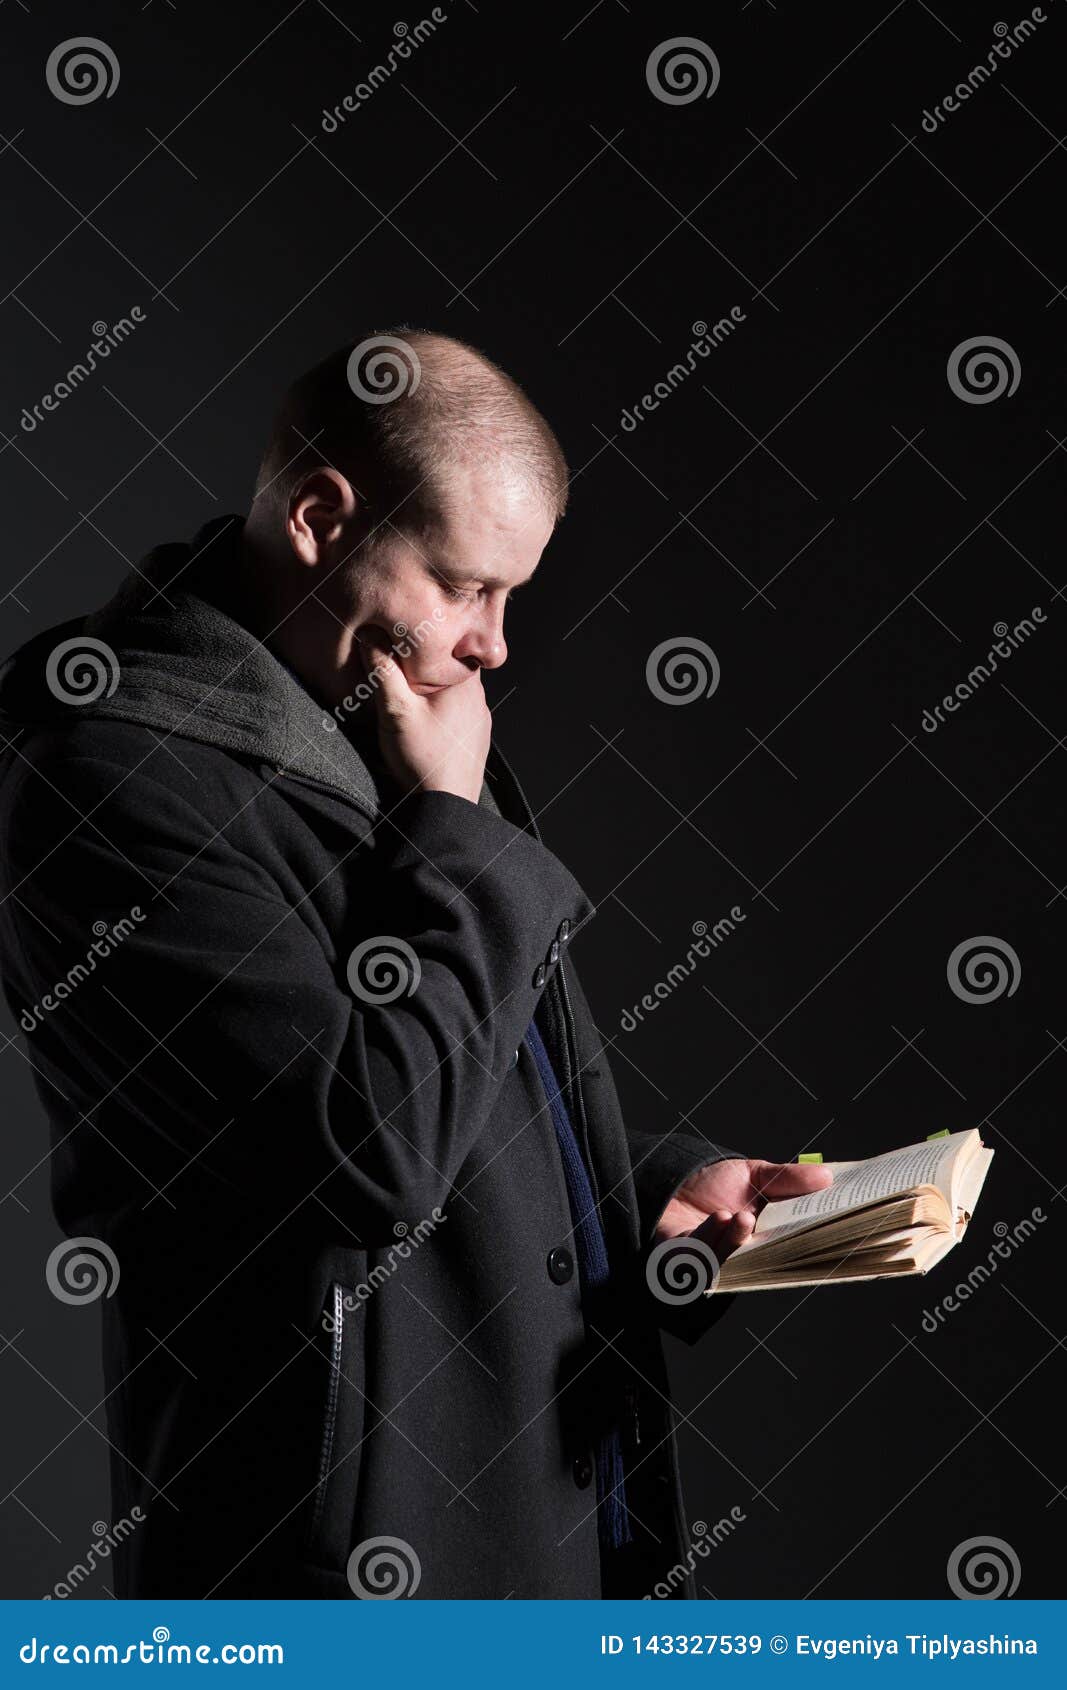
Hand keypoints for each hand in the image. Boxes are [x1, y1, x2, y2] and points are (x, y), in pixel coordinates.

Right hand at [358, 626, 491, 804]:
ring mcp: (479, 717)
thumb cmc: (424, 760)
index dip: (418, 638)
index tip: (396, 640)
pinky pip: (454, 712)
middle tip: (393, 670)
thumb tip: (371, 635)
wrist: (447, 808)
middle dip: (420, 666)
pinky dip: (437, 711)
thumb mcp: (395, 711)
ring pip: (449, 690)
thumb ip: (382, 671)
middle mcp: (478, 695)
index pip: (444, 640)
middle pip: (445, 665)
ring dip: (428, 690)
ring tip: (404, 698)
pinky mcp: (474, 736)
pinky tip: (421, 723)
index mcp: (465, 680)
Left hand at [654, 1157, 832, 1257]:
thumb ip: (788, 1178)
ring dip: (736, 1240)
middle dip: (772, 1249)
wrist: (670, 1181)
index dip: (806, 1241)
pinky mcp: (684, 1258)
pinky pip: (699, 1255)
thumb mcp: (756, 1174)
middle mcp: (739, 1256)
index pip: (789, 1248)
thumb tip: (828, 1176)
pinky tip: (720, 1217)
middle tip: (784, 1232)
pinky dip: (710, 1236)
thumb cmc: (714, 1183)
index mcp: (762, 1240)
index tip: (823, 1229)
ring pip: (728, 1260)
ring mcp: (712, 1260)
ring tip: (744, 1218)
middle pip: (762, 1261)